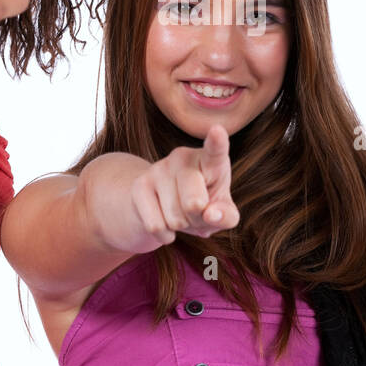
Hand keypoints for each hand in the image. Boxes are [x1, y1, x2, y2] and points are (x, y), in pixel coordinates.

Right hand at [109, 125, 240, 254]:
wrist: (164, 207)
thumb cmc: (204, 205)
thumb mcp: (222, 212)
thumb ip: (226, 216)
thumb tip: (211, 214)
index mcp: (211, 160)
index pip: (215, 150)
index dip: (217, 142)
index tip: (217, 130)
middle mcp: (183, 157)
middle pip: (195, 204)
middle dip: (197, 219)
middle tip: (195, 211)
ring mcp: (159, 168)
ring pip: (175, 218)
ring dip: (180, 227)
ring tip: (180, 214)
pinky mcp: (139, 185)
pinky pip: (155, 226)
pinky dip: (164, 234)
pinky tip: (164, 223)